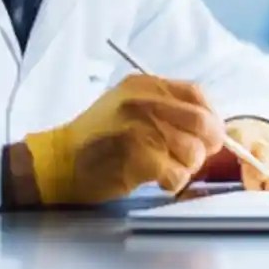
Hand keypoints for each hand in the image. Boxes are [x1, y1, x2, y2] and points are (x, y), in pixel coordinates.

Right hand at [20, 74, 224, 204]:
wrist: (57, 161)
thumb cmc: (95, 137)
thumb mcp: (127, 105)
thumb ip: (163, 107)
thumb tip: (207, 125)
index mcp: (144, 85)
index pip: (196, 94)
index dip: (211, 116)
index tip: (209, 134)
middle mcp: (145, 101)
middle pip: (202, 122)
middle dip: (207, 145)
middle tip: (195, 158)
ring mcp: (141, 127)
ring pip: (193, 151)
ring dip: (187, 167)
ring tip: (169, 170)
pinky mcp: (138, 156)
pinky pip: (176, 174)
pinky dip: (173, 183)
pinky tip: (158, 181)